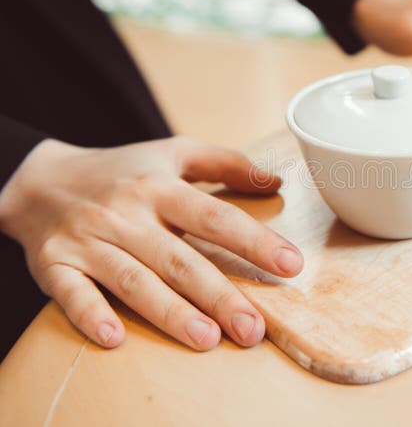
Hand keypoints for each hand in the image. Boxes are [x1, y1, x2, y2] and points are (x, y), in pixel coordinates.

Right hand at [0, 137, 302, 350]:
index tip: (291, 265)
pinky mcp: (54, 265)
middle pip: (178, 259)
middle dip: (218, 295)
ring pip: (133, 280)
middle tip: (252, 329)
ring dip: (169, 312)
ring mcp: (89, 241)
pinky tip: (115, 338)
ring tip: (207, 339)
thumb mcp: (173, 152)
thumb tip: (278, 180)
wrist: (40, 179)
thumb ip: (226, 163)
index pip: (214, 216)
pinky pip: (72, 294)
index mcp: (160, 187)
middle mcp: (126, 214)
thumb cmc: (122, 170)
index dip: (254, 241)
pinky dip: (91, 315)